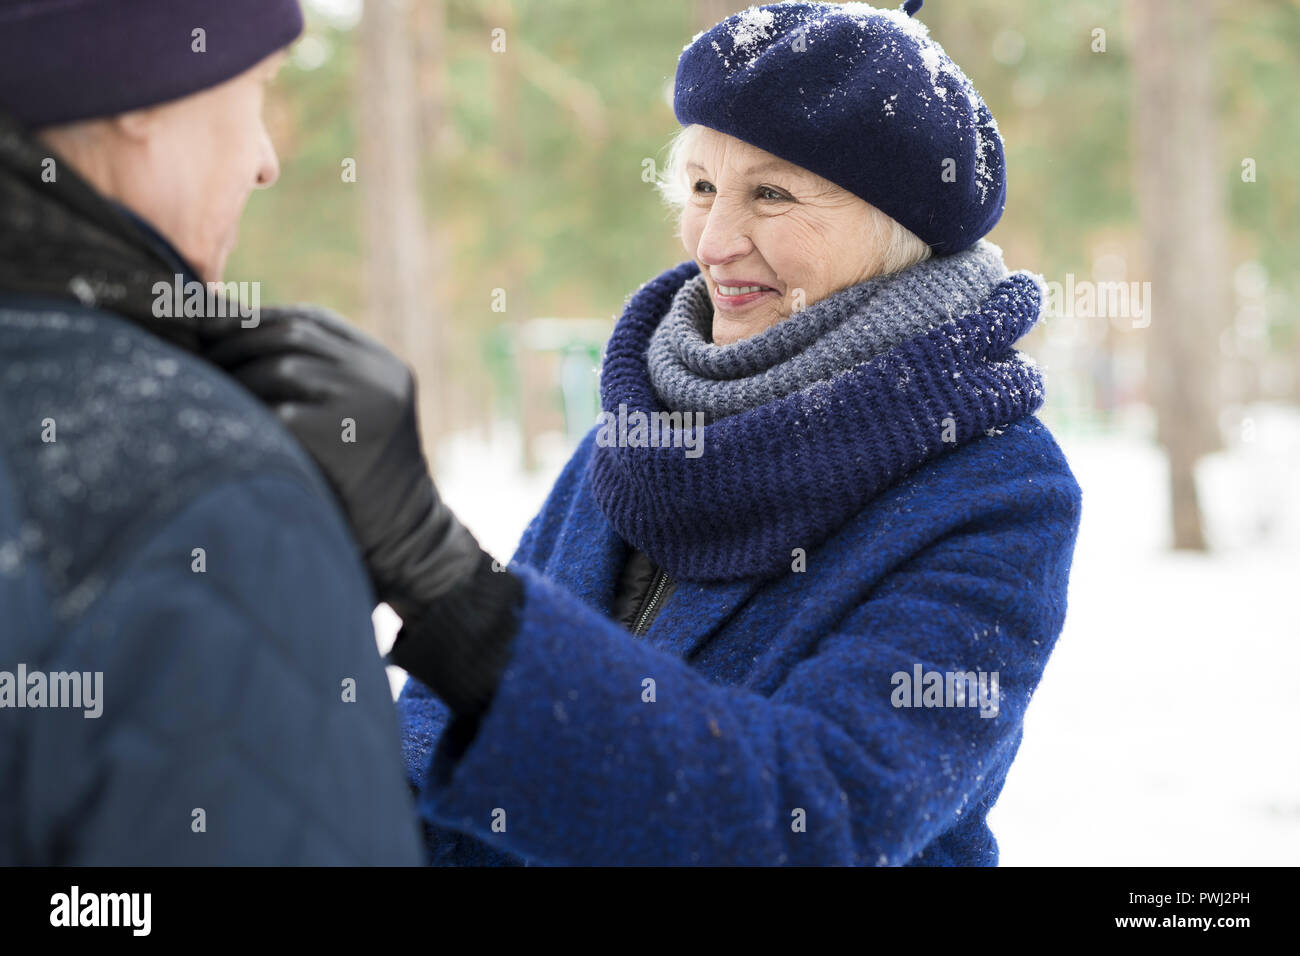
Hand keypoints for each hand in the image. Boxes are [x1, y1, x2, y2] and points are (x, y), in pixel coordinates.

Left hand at [199, 304, 481, 619]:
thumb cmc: (359, 484)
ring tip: (206, 398)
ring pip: (281, 367)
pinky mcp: (342, 436)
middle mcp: (379, 377)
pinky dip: (247, 417)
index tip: (205, 327)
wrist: (406, 543)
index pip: (310, 321)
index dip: (254, 318)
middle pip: (293, 335)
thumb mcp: (352, 416)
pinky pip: (277, 412)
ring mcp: (366, 403)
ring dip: (236, 380)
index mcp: (382, 365)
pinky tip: (227, 432)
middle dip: (236, 343)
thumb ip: (314, 377)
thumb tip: (226, 328)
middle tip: (193, 360)